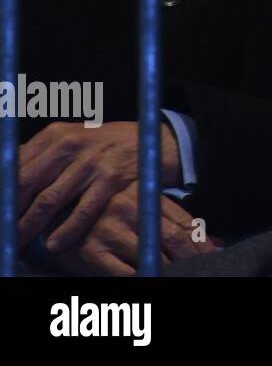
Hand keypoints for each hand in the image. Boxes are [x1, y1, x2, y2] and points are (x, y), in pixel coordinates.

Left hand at [18, 120, 182, 249]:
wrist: (149, 140)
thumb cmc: (103, 143)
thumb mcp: (71, 138)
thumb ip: (41, 155)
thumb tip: (8, 178)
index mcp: (55, 134)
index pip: (16, 166)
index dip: (4, 192)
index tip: (0, 210)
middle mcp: (70, 145)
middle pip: (26, 183)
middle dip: (11, 211)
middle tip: (4, 231)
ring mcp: (91, 162)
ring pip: (49, 200)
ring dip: (30, 225)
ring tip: (20, 240)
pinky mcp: (110, 178)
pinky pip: (82, 210)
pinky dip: (66, 230)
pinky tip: (55, 244)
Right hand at [47, 182, 217, 275]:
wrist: (57, 209)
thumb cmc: (108, 208)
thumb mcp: (143, 207)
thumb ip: (174, 221)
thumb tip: (216, 240)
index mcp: (145, 194)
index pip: (184, 222)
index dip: (202, 243)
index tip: (215, 254)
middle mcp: (129, 209)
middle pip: (173, 239)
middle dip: (192, 257)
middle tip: (203, 269)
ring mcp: (109, 230)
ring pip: (152, 256)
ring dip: (171, 269)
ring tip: (184, 275)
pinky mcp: (90, 250)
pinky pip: (124, 273)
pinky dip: (142, 277)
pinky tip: (151, 276)